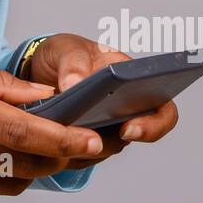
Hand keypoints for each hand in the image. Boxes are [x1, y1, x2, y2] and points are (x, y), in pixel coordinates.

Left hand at [24, 33, 179, 169]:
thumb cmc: (65, 54)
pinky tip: (54, 137)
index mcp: (133, 81)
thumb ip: (72, 62)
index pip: (161, 109)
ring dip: (86, 144)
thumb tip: (75, 85)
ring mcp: (106, 126)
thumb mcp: (66, 48)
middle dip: (114, 139)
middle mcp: (125, 108)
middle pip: (136, 136)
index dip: (154, 124)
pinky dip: (69, 149)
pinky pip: (82, 154)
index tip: (129, 128)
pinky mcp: (84, 140)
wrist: (41, 67)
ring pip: (106, 148)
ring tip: (63, 129)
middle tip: (92, 137)